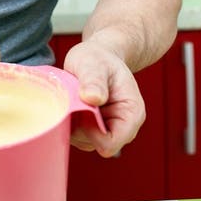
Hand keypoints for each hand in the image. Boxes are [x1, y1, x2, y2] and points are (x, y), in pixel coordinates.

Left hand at [63, 40, 145, 157]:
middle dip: (80, 126)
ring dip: (73, 123)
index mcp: (131, 113)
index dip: (91, 131)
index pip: (112, 142)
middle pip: (96, 144)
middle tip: (73, 99)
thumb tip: (93, 98)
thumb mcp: (95, 64)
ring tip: (73, 98)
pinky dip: (69, 122)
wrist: (97, 57)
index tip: (79, 108)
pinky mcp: (93, 129)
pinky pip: (77, 136)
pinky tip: (70, 104)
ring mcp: (107, 129)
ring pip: (84, 142)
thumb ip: (94, 80)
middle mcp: (122, 126)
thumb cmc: (98, 58)